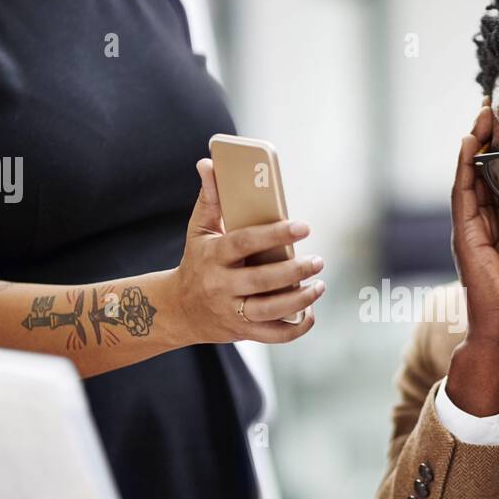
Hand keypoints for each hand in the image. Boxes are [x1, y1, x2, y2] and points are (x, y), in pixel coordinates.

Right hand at [179, 160, 323, 343]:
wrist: (179, 309)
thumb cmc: (197, 262)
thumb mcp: (198, 230)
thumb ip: (209, 199)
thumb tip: (208, 163)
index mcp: (213, 256)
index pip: (244, 242)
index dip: (275, 235)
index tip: (302, 227)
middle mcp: (221, 286)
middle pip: (262, 280)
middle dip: (295, 271)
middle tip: (318, 260)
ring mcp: (232, 312)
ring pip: (271, 310)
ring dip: (300, 299)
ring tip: (319, 285)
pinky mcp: (242, 332)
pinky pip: (274, 335)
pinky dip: (296, 327)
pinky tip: (310, 312)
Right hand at [445, 104, 498, 415]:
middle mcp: (481, 227)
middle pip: (482, 172)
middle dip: (489, 139)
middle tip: (495, 105)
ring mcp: (470, 231)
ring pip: (470, 176)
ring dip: (475, 143)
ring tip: (483, 111)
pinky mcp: (466, 237)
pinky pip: (463, 193)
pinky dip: (466, 165)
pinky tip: (471, 139)